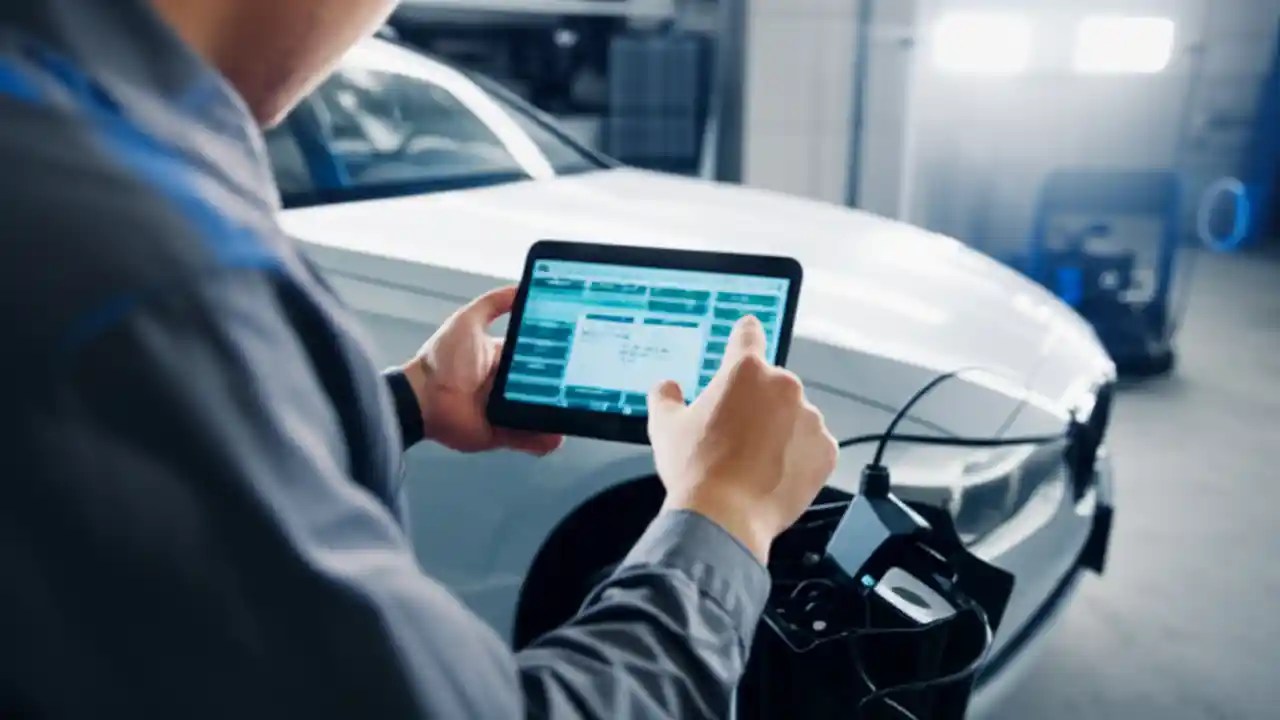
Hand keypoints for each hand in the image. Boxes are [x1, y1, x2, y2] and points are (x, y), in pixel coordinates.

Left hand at [402, 286, 563, 456]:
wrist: (421, 399)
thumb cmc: (440, 359)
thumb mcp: (467, 321)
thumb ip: (493, 303)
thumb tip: (521, 287)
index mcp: (502, 357)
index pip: (537, 354)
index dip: (557, 352)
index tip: (578, 348)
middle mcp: (506, 384)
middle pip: (543, 385)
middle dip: (562, 385)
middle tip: (584, 381)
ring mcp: (506, 409)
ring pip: (540, 411)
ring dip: (557, 413)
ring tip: (578, 409)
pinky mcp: (502, 432)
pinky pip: (529, 437)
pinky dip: (544, 438)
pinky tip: (558, 435)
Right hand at [647, 316, 837, 563]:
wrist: (725, 518)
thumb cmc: (695, 469)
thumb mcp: (665, 427)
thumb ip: (665, 397)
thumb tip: (667, 388)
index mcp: (745, 371)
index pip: (748, 335)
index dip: (745, 334)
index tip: (748, 332)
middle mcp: (784, 386)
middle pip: (771, 386)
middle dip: (757, 405)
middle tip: (735, 436)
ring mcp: (810, 419)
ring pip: (794, 417)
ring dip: (779, 431)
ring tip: (754, 463)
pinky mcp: (826, 451)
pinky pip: (812, 447)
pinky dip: (798, 457)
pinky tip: (774, 475)